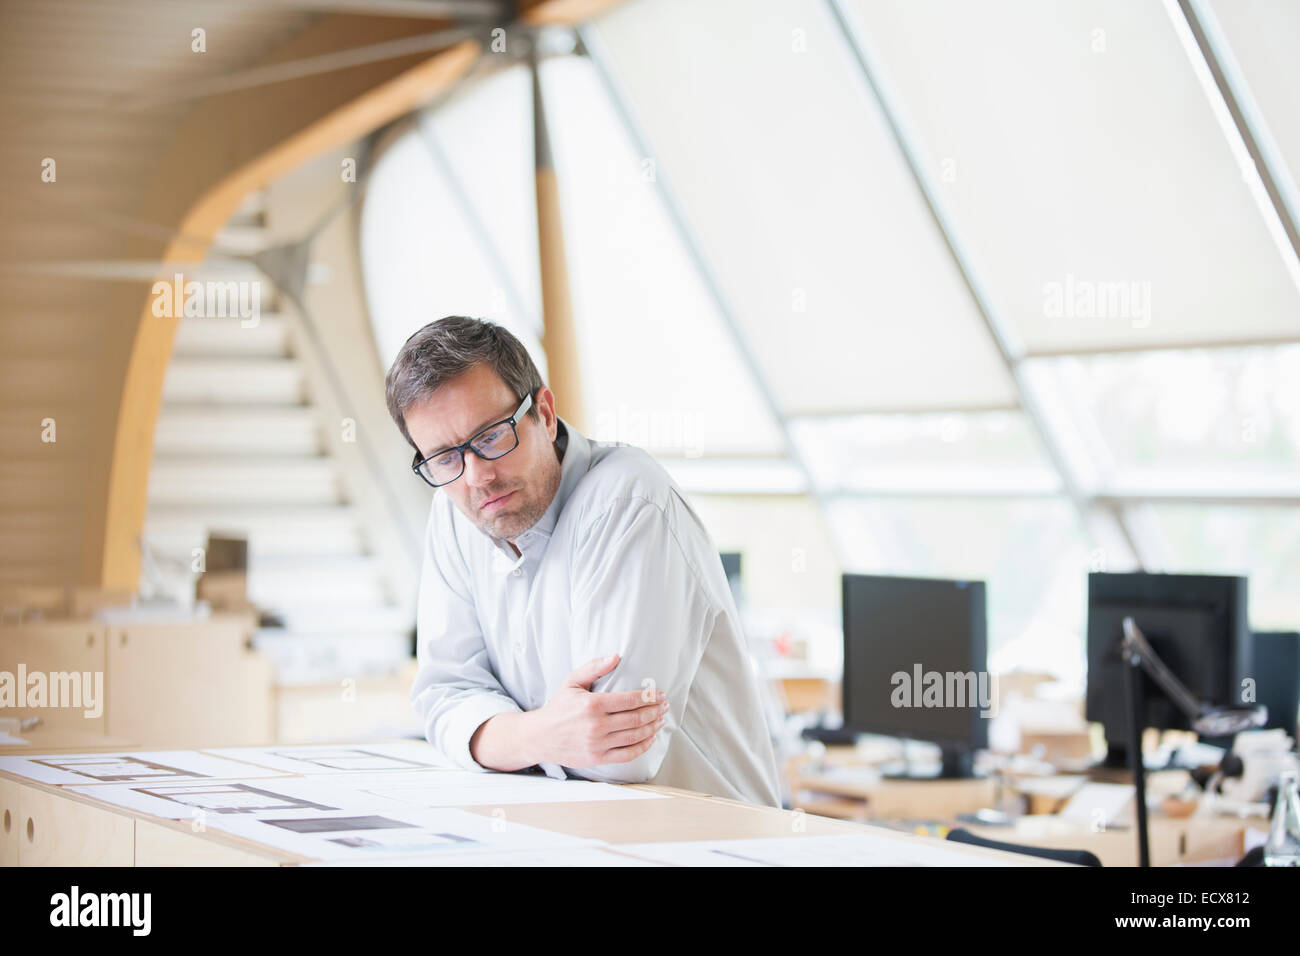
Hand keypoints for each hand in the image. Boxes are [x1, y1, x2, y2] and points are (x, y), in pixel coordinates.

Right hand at [526, 654, 668, 767]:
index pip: (630, 700)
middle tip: (665, 706)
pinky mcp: (598, 758)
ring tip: (661, 720)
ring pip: (635, 737)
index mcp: (592, 705)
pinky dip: (642, 747)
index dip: (649, 697)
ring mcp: (598, 744)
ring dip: (652, 728)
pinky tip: (650, 738)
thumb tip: (616, 656)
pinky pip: (627, 754)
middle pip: (636, 719)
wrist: (540, 736)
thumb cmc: (558, 707)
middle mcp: (596, 726)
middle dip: (655, 711)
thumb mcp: (572, 681)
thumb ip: (594, 668)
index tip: (660, 694)